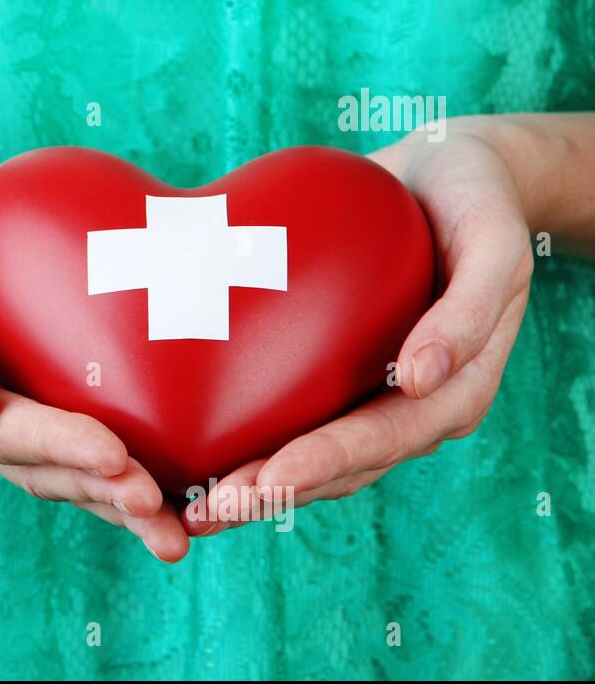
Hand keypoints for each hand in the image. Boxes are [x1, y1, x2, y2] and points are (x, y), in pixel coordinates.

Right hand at [0, 143, 189, 560]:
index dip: (57, 449)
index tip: (116, 456)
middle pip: (36, 470)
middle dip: (99, 492)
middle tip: (162, 509)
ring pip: (62, 473)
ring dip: (114, 501)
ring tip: (174, 526)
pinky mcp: (32, 399)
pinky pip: (77, 444)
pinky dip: (119, 470)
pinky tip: (173, 489)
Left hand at [183, 120, 534, 535]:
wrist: (444, 172)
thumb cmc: (475, 201)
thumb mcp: (495, 243)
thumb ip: (469, 310)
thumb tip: (425, 378)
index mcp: (455, 389)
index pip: (382, 438)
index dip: (324, 462)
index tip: (269, 479)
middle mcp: (409, 406)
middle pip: (338, 467)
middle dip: (272, 493)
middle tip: (207, 511)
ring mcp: (369, 395)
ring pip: (307, 458)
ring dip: (250, 486)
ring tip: (190, 508)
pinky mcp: (332, 374)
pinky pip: (287, 418)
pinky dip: (243, 441)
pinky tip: (190, 456)